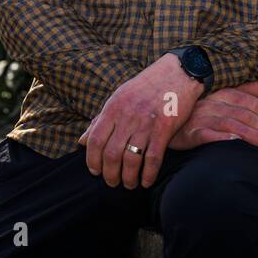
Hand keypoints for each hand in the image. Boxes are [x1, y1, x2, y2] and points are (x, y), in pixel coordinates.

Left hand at [76, 53, 202, 188]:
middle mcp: (127, 116)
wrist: (176, 73)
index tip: (95, 172)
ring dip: (129, 178)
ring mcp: (146, 123)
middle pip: (111, 154)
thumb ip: (100, 121)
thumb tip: (81, 142)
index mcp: (113, 108)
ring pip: (131, 159)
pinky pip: (153, 158)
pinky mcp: (165, 128)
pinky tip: (146, 182)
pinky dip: (148, 174)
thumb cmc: (145, 87)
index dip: (92, 160)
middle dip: (110, 174)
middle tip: (112, 183)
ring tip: (129, 185)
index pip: (95, 140)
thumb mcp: (118, 98)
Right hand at [167, 81, 257, 150]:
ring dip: (251, 134)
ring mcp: (198, 118)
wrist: (165, 121)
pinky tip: (236, 141)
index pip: (247, 98)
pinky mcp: (188, 134)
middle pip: (242, 111)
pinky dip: (222, 137)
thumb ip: (249, 91)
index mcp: (219, 91)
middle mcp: (210, 102)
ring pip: (229, 123)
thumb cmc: (200, 110)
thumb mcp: (223, 96)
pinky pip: (206, 135)